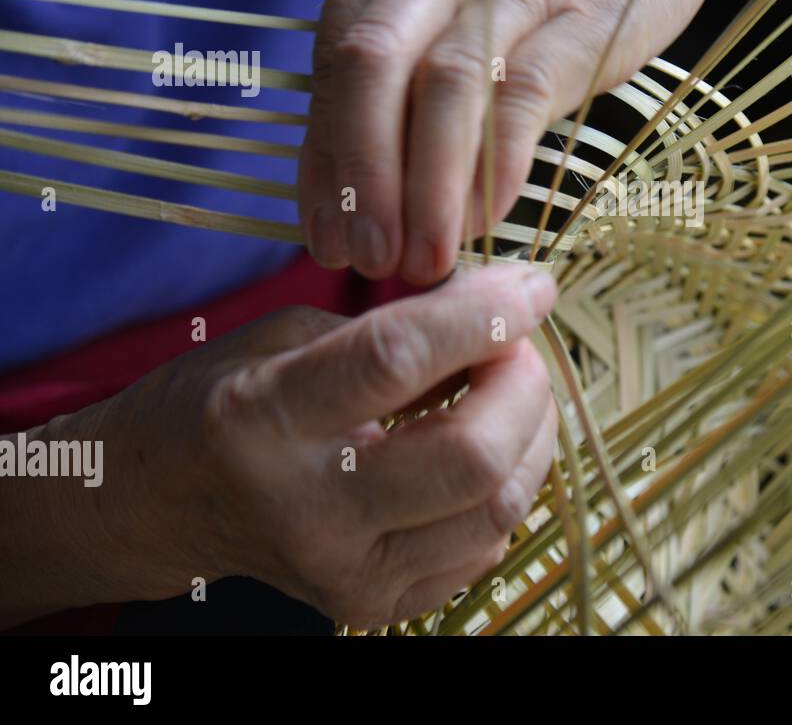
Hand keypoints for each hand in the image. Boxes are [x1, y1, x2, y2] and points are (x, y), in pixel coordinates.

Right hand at [1, 264, 557, 628]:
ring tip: (508, 391)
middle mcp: (310, 511)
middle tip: (516, 345)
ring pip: (497, 508)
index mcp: (265, 420)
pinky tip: (482, 445)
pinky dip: (504, 482)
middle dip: (523, 385)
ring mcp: (348, 573)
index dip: (483, 316)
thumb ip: (394, 325)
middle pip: (471, 456)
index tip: (532, 285)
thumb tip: (504, 308)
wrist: (160, 505)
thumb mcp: (285, 336)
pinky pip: (486, 544)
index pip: (398, 361)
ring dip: (529, 433)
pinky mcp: (380, 605)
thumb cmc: (222, 403)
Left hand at [298, 0, 740, 284]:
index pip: (330, 67)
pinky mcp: (577, 15)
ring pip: (441, 90)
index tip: (324, 239)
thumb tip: (364, 195)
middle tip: (366, 260)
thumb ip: (402, 68)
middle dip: (360, 179)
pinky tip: (485, 220)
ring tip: (425, 260)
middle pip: (369, 72)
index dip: (323, 165)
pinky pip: (518, 99)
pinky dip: (494, 168)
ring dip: (425, 190)